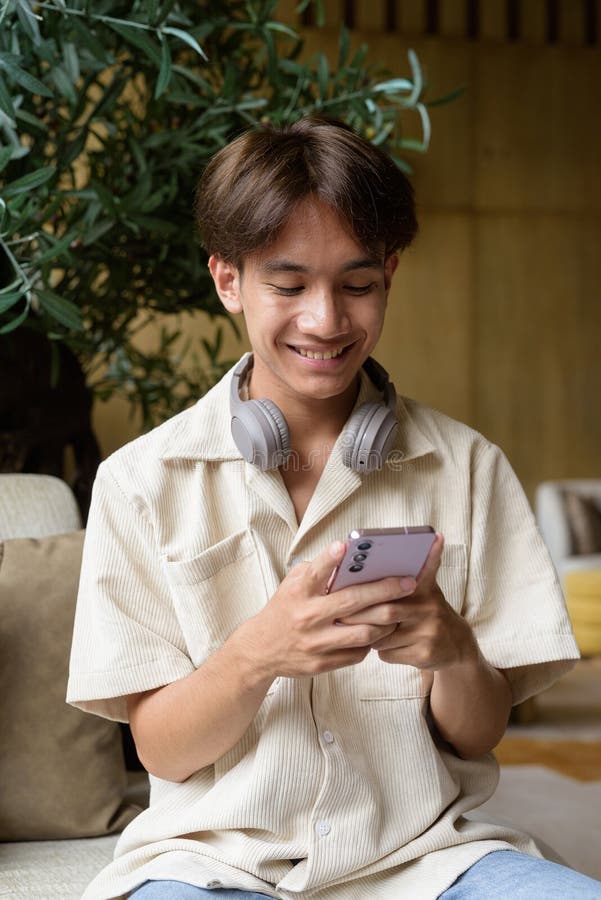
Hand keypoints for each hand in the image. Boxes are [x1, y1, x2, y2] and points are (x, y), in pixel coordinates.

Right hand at [239, 541, 409, 680]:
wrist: (260, 650)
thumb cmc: (284, 608)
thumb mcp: (292, 584)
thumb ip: (316, 571)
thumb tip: (349, 558)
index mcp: (299, 592)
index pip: (315, 573)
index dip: (329, 560)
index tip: (345, 546)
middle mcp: (307, 616)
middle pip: (353, 602)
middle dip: (385, 591)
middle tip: (408, 583)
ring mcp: (315, 642)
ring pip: (363, 633)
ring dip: (386, 622)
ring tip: (399, 612)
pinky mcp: (321, 663)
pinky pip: (357, 653)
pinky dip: (371, 642)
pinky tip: (379, 633)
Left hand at [340, 533, 478, 671]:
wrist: (456, 645)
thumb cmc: (425, 612)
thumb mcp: (423, 591)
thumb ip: (402, 578)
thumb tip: (372, 563)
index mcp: (425, 588)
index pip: (427, 567)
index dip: (431, 553)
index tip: (430, 538)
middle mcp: (429, 607)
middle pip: (386, 611)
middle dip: (360, 616)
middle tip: (341, 615)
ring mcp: (429, 631)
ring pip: (383, 636)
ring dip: (370, 636)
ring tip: (367, 630)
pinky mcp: (425, 654)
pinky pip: (388, 653)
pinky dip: (382, 651)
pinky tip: (389, 646)